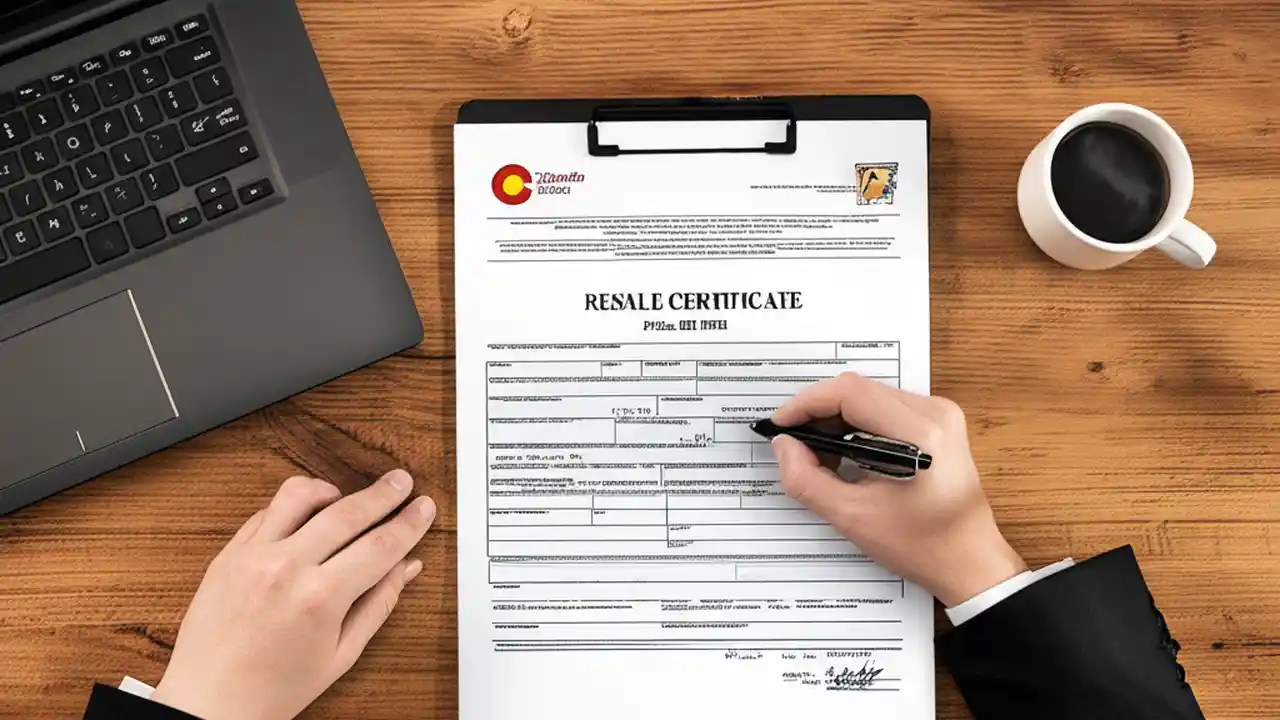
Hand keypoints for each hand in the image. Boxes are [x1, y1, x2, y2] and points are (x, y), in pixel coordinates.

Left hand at [150, 470, 436, 719]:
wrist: (209, 703)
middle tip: (401, 481)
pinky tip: (306, 519)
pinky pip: (265, 512)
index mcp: (320, 598)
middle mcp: (286, 568)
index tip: (423, 508)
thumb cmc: (273, 689)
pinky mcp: (228, 554)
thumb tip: (405, 567)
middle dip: (382, 494)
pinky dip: (292, 508)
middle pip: (348, 511)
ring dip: (332, 490)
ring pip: (299, 495)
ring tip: (346, 498)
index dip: (409, 523)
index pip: (380, 545)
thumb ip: (378, 603)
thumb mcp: (341, 654)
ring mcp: (253, 556)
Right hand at [770, 374, 1025, 606]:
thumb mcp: (853, 517)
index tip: (781, 426)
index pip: (850, 392)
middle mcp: (935, 412)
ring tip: (817, 454)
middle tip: (793, 444)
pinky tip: (844, 454)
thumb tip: (783, 446)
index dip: (807, 404)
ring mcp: (941, 414)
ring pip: (870, 396)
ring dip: (837, 418)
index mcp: (920, 432)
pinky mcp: (940, 423)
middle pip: (859, 390)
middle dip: (819, 412)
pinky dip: (858, 424)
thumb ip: (807, 480)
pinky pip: (886, 408)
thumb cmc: (920, 545)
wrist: (971, 562)